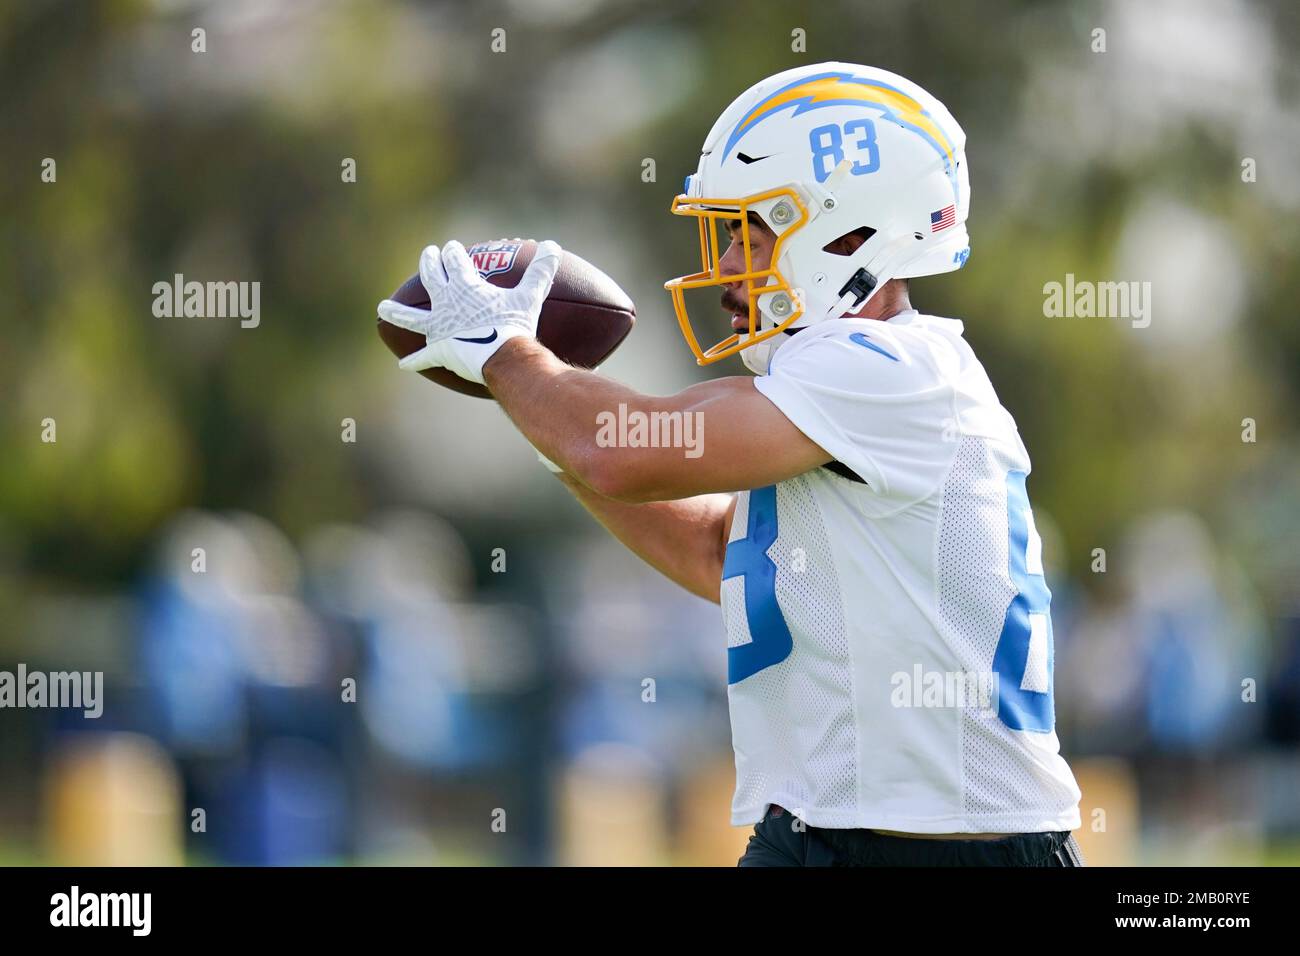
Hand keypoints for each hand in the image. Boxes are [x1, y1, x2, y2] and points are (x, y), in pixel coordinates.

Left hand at [376, 239, 561, 383]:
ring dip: (396, 312)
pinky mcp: (439, 351)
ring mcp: (438, 328)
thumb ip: (540, 270)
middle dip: (428, 263)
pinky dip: (414, 361)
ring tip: (382, 308)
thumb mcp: (530, 295)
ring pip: (410, 317)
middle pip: (430, 277)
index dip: (452, 252)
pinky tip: (403, 364)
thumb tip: (553, 246)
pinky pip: (424, 357)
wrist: (503, 357)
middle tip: (427, 256)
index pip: (453, 260)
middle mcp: (444, 302)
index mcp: (464, 285)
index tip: (451, 248)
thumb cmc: (516, 325)